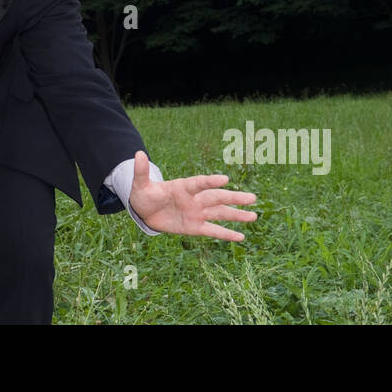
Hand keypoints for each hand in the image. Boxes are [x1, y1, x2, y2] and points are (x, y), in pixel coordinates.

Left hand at [128, 152, 257, 238]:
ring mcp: (196, 213)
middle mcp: (194, 199)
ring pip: (220, 214)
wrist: (145, 211)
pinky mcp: (195, 227)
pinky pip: (213, 230)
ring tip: (254, 215)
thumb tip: (138, 154)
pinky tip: (241, 236)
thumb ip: (141, 172)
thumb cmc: (144, 194)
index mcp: (183, 186)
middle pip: (217, 197)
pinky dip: (226, 234)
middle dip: (234, 198)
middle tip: (253, 197)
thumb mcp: (140, 184)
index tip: (225, 179)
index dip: (211, 181)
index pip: (199, 183)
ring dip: (236, 215)